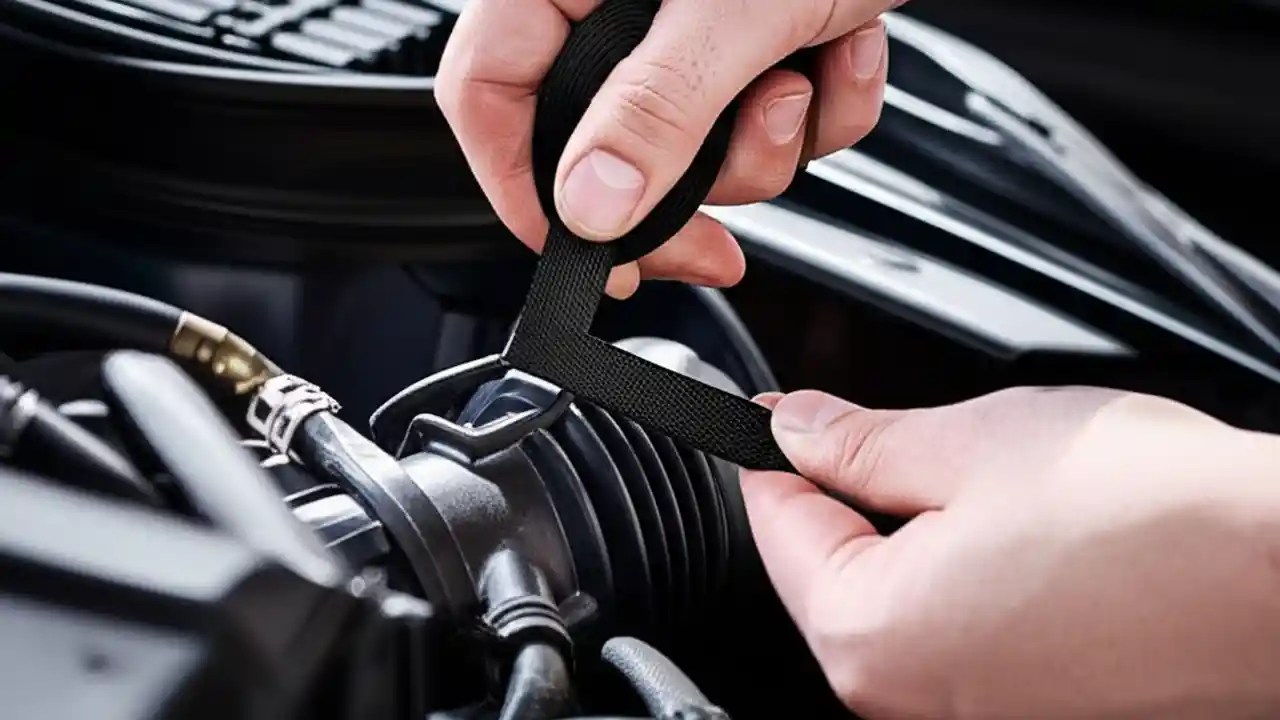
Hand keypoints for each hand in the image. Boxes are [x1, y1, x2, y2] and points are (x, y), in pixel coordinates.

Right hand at [435, 0, 896, 298]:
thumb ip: (655, 111)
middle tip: (718, 234)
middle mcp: (618, 8)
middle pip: (601, 146)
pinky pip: (771, 122)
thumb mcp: (731, 11)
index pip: (488, 95)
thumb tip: (590, 208)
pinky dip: (824, 108)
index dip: (524, 192)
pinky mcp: (757, 44)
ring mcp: (688, 32)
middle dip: (688, 186)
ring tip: (805, 71)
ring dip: (771, 142)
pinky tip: (847, 47)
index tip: (591, 257)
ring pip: (698, 150)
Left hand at [743, 388, 1279, 718]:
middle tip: (872, 427)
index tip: (773, 411)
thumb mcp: (970, 443)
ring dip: (904, 527)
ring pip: (893, 596)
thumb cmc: (1155, 519)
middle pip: (826, 571)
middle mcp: (911, 698)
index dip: (770, 452)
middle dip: (839, 492)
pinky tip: (1014, 526)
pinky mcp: (1032, 707)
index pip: (773, 528)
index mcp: (870, 635)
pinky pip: (957, 627)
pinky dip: (961, 570)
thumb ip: (860, 443)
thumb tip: (793, 429)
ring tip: (967, 471)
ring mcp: (976, 711)